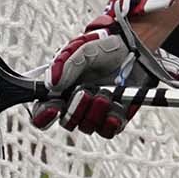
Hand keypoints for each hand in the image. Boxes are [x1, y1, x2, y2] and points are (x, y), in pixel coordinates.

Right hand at [29, 0, 178, 137]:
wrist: (135, 48)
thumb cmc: (104, 47)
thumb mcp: (82, 49)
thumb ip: (65, 65)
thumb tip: (51, 85)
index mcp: (61, 90)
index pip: (43, 111)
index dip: (43, 115)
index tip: (54, 107)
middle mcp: (76, 104)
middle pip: (67, 122)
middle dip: (75, 109)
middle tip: (86, 92)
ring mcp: (95, 112)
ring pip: (87, 126)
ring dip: (95, 111)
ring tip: (105, 92)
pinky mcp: (115, 116)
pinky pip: (108, 130)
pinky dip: (110, 121)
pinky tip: (115, 106)